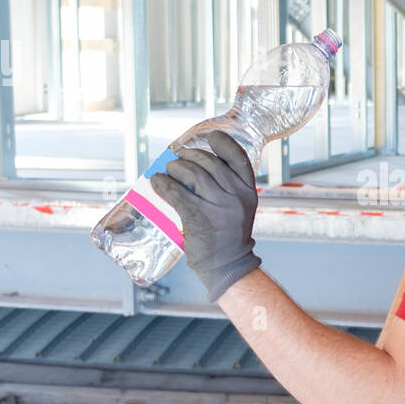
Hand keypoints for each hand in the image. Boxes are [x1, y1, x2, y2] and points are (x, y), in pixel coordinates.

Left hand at [150, 130, 260, 302]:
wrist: (227, 265)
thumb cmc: (229, 235)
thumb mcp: (239, 207)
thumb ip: (227, 186)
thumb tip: (195, 164)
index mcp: (248, 190)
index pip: (237, 156)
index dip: (222, 142)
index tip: (210, 138)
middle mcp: (235, 195)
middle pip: (208, 162)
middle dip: (189, 156)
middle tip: (177, 160)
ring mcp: (218, 207)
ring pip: (191, 172)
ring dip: (174, 167)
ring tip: (167, 171)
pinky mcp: (197, 217)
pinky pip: (176, 192)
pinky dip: (162, 183)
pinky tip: (157, 182)